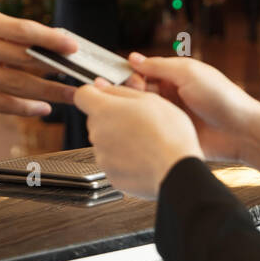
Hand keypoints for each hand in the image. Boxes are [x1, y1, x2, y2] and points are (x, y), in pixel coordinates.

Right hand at [0, 9, 78, 115]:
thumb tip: (48, 41)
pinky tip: (43, 109)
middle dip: (59, 70)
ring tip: (73, 96)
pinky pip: (1, 103)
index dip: (52, 39)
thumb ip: (6, 30)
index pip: (24, 31)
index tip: (75, 47)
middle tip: (84, 77)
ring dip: (50, 92)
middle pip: (26, 60)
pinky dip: (25, 108)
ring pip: (19, 84)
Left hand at [74, 79, 202, 198]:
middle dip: (111, 117)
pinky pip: (113, 161)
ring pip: (105, 140)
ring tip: (144, 141)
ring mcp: (102, 156)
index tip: (105, 96)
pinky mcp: (110, 175)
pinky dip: (123, 159)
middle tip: (136, 120)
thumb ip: (119, 91)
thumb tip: (100, 86)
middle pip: (95, 119)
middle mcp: (97, 133)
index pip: (82, 95)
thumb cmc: (169, 134)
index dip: (94, 93)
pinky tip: (143, 157)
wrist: (177, 170)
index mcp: (104, 110)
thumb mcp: (149, 99)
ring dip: (118, 138)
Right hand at [125, 52, 259, 176]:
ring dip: (135, 109)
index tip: (120, 77)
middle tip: (133, 95)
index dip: (130, 73)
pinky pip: (150, 129)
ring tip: (134, 110)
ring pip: (141, 110)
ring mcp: (170, 114)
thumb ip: (159, 66)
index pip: (143, 71)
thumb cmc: (221, 97)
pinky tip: (137, 126)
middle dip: (130, 91)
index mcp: (174, 75)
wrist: (240, 131)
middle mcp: (170, 94)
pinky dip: (141, 127)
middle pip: (139, 90)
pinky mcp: (172, 133)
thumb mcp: (188, 73)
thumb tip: (133, 58)